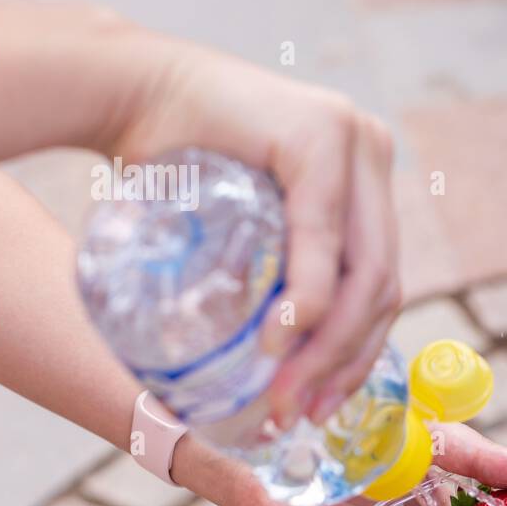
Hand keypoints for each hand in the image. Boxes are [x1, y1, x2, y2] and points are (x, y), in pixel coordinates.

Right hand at [109, 37, 399, 430]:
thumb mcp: (246, 232)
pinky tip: (281, 338)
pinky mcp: (321, 135)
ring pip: (367, 270)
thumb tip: (283, 375)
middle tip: (295, 413)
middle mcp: (371, 158)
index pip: (380, 287)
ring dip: (328, 344)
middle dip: (342, 364)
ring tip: (284, 393)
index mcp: (366, 184)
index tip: (317, 410)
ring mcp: (354, 142)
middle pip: (381, 286)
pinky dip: (309, 296)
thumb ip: (280, 278)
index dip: (356, 358)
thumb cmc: (172, 168)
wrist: (125, 91)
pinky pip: (325, 236)